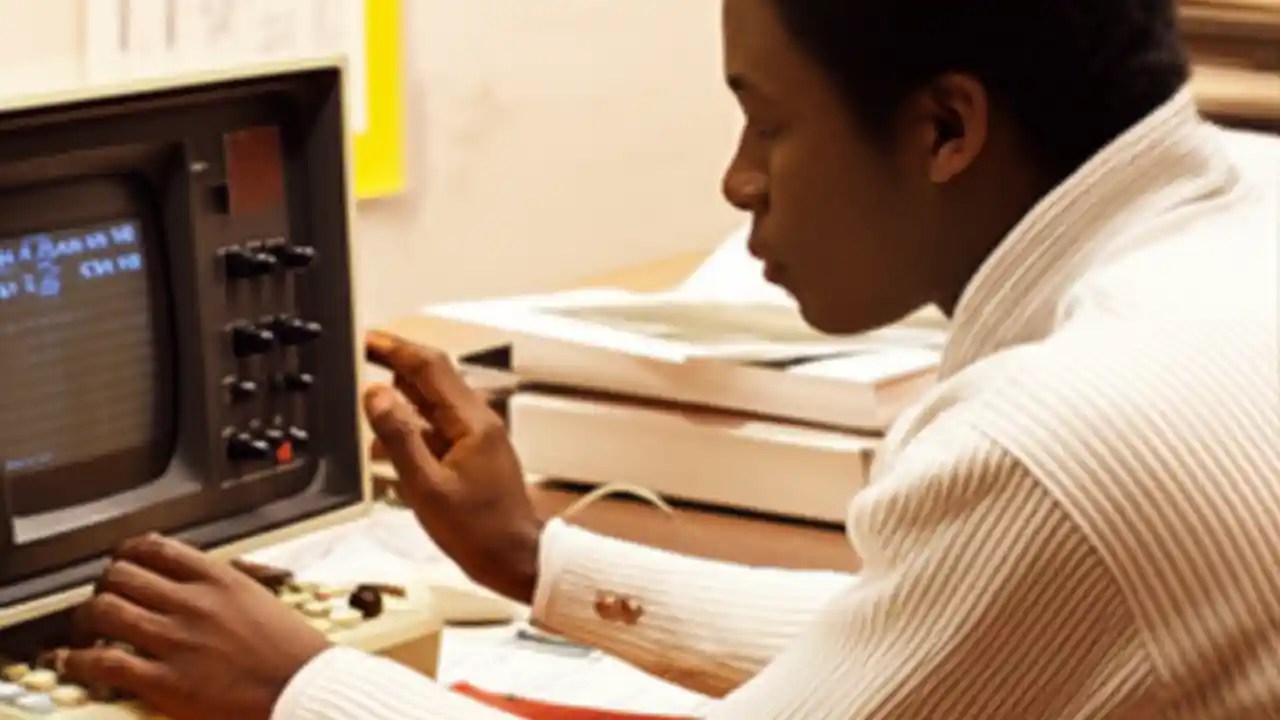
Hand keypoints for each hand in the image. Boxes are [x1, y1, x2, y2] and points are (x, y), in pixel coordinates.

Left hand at [64, 535, 330, 719]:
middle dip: (103, 587)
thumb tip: (189, 584)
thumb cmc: (291, 650)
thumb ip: (221, 588)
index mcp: (219, 579)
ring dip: (85, 620)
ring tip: (84, 631)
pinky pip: (105, 663)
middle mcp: (193, 603)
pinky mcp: (168, 682)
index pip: (154, 548)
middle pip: (121, 575)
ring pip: (104, 611)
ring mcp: (178, 641)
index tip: (121, 563)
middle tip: (102, 601)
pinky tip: (75, 661)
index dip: (126, 554)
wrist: (306, 688)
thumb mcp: (259, 598)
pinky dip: (79, 660)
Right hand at [365, 331, 542, 603]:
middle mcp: (477, 421)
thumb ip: (399, 438)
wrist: (515, 560)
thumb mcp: (427, 487)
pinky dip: (410, 429)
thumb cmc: (478, 531)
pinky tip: (385, 444)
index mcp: (472, 422)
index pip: (430, 368)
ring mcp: (476, 438)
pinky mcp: (472, 455)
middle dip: (394, 367)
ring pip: (432, 405)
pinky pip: (436, 430)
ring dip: (399, 400)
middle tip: (358, 360)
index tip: (366, 338)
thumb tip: (375, 395)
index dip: (396, 348)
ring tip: (363, 403)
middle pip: (432, 380)